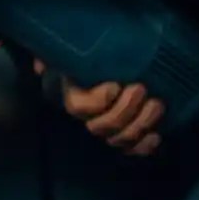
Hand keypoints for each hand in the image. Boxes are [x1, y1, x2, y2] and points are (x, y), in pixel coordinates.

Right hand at [34, 60, 164, 155]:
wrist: (124, 61)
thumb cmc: (97, 54)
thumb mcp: (76, 50)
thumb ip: (59, 53)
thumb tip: (41, 66)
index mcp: (76, 95)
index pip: (80, 108)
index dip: (99, 101)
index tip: (116, 84)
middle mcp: (90, 116)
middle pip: (102, 127)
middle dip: (125, 110)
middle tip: (141, 88)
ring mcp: (110, 128)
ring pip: (119, 139)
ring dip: (140, 124)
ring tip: (156, 104)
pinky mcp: (130, 134)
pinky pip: (133, 149)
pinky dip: (145, 146)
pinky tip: (156, 136)